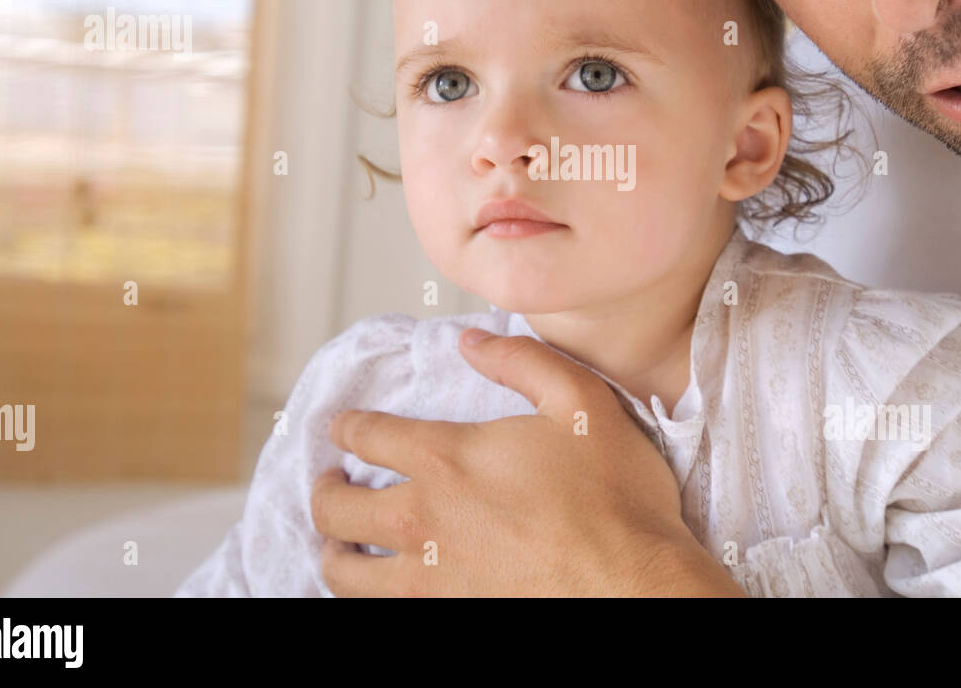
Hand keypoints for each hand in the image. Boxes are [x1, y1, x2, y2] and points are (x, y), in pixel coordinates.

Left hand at [311, 328, 743, 595]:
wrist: (637, 589)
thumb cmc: (615, 499)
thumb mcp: (582, 404)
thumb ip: (521, 361)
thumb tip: (472, 342)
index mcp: (446, 461)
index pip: (367, 436)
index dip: (346, 427)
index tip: (340, 427)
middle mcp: (422, 522)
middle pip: (335, 509)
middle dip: (323, 491)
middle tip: (329, 486)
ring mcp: (427, 582)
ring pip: (342, 572)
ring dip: (332, 552)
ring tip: (338, 546)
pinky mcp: (444, 618)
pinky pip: (378, 612)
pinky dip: (367, 598)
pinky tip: (381, 590)